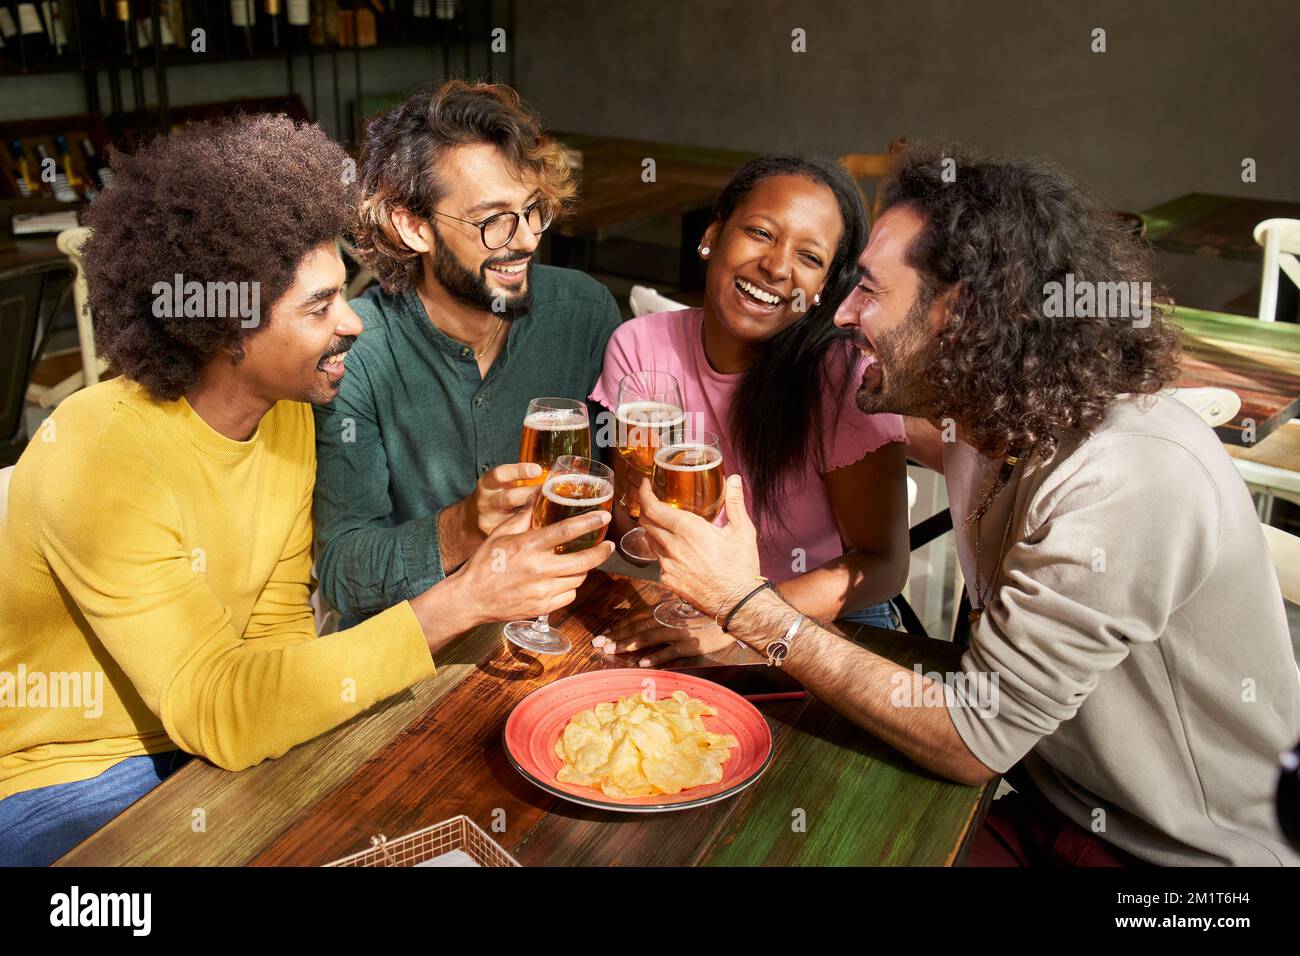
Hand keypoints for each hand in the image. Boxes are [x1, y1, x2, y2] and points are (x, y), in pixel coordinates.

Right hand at [452, 505, 614, 622]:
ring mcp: (542, 591)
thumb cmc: (484, 563)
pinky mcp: (543, 607)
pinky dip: (571, 586)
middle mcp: (539, 569)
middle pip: (583, 560)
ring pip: (578, 579)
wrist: (471, 598)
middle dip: (601, 552)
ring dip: (584, 569)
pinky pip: (568, 595)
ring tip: (582, 561)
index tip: (604, 516)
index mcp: (529, 546)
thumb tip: (539, 495)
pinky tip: (564, 579)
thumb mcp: (500, 533)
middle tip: (608, 545)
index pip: (566, 531)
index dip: (589, 522)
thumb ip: (524, 516)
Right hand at [466, 462, 543, 537]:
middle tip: (550, 494)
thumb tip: (553, 475)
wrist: (474, 515)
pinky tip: (544, 528)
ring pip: (514, 518)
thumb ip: (520, 478)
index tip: (537, 470)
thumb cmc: (497, 494)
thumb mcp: (502, 483)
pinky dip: (530, 529)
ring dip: (534, 514)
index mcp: (487, 483)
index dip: (518, 471)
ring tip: (550, 512)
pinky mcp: (494, 535)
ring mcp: (488, 519)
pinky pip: (516, 532)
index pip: (500, 474)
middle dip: (531, 496)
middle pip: (509, 499)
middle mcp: (486, 501)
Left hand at [592, 606, 733, 666]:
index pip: (638, 617)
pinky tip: (643, 663)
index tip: (605, 633)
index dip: (620, 625)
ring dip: (630, 644)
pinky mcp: (691, 644)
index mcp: (666, 610)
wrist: (733, 613)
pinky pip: (671, 651)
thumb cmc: (707, 613)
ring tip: (613, 651)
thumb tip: (649, 620)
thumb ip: (666, 612)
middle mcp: (670, 619)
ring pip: (650, 637)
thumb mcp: (684, 608)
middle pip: (638, 627)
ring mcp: (680, 631)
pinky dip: (656, 657)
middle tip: (598, 644)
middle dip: (617, 635)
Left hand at [638, 473, 763, 618]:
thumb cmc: (741, 567)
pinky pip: (658, 560)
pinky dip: (662, 550)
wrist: (737, 603)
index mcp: (688, 530)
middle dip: (645, 508)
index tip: (644, 485)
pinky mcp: (668, 581)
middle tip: (652, 501)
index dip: (643, 493)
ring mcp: (667, 566)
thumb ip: (734, 503)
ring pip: (650, 541)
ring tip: (663, 523)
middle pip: (645, 522)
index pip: (652, 508)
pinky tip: (674, 549)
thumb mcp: (742, 531)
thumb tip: (733, 480)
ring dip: (652, 529)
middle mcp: (673, 546)